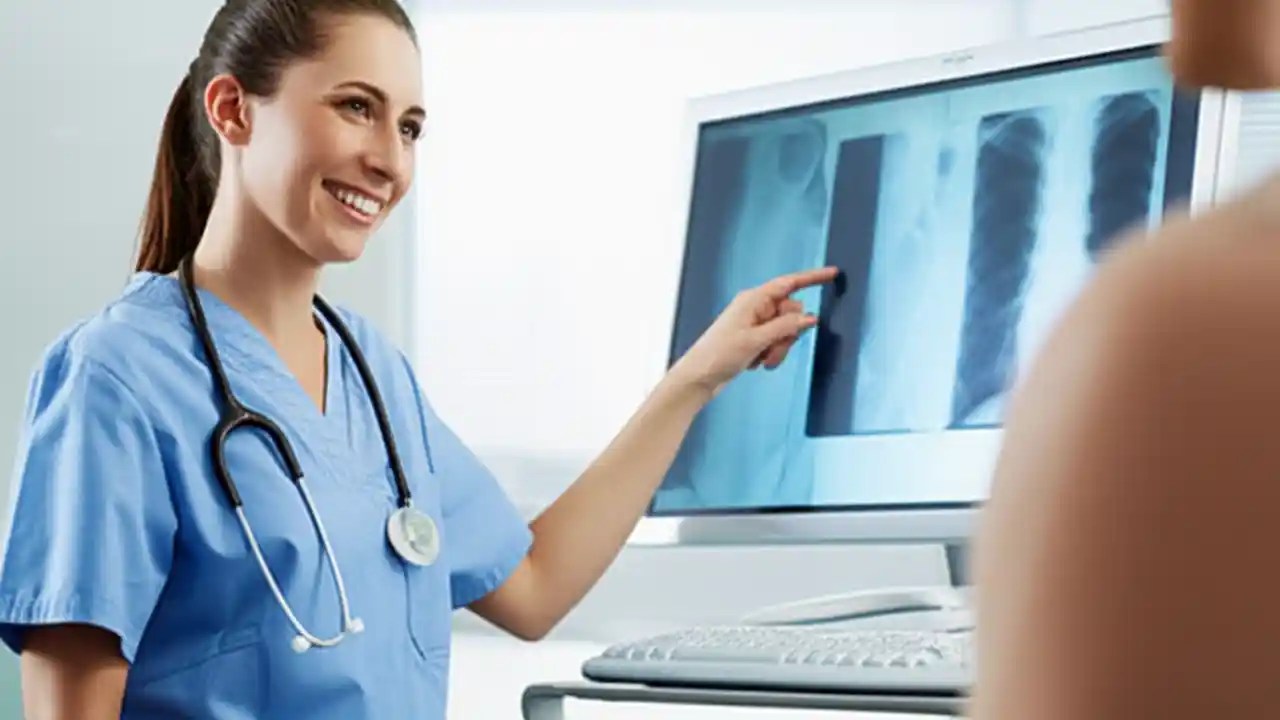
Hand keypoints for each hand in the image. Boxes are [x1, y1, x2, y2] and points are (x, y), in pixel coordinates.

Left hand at [669, 266, 838, 398]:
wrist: (699, 377)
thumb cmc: (719, 355)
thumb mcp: (756, 340)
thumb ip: (786, 327)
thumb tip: (810, 318)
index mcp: (754, 299)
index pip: (790, 283)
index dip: (812, 278)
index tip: (833, 273)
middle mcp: (755, 308)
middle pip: (792, 313)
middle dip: (789, 334)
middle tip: (771, 349)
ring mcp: (755, 324)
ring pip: (786, 331)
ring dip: (779, 349)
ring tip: (761, 361)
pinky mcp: (754, 339)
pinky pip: (776, 343)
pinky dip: (772, 354)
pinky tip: (755, 363)